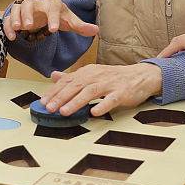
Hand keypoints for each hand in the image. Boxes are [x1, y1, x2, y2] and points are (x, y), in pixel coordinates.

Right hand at [3, 0, 98, 41]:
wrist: (45, 12)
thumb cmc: (58, 16)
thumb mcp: (69, 21)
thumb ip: (81, 26)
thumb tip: (96, 30)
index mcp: (53, 3)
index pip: (53, 7)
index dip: (53, 18)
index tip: (53, 30)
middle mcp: (38, 3)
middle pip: (31, 4)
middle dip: (29, 15)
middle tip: (29, 26)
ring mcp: (25, 8)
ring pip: (18, 8)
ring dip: (16, 18)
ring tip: (17, 29)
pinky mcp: (16, 15)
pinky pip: (9, 18)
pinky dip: (8, 26)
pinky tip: (11, 37)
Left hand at [39, 63, 161, 116]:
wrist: (141, 76)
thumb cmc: (114, 78)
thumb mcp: (92, 74)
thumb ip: (73, 77)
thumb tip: (54, 75)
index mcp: (88, 72)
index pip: (68, 81)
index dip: (55, 91)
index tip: (43, 102)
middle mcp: (97, 75)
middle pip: (76, 86)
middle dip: (61, 97)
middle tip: (49, 108)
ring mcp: (110, 84)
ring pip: (91, 92)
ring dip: (77, 102)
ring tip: (65, 111)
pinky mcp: (122, 92)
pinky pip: (111, 99)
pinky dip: (103, 105)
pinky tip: (94, 112)